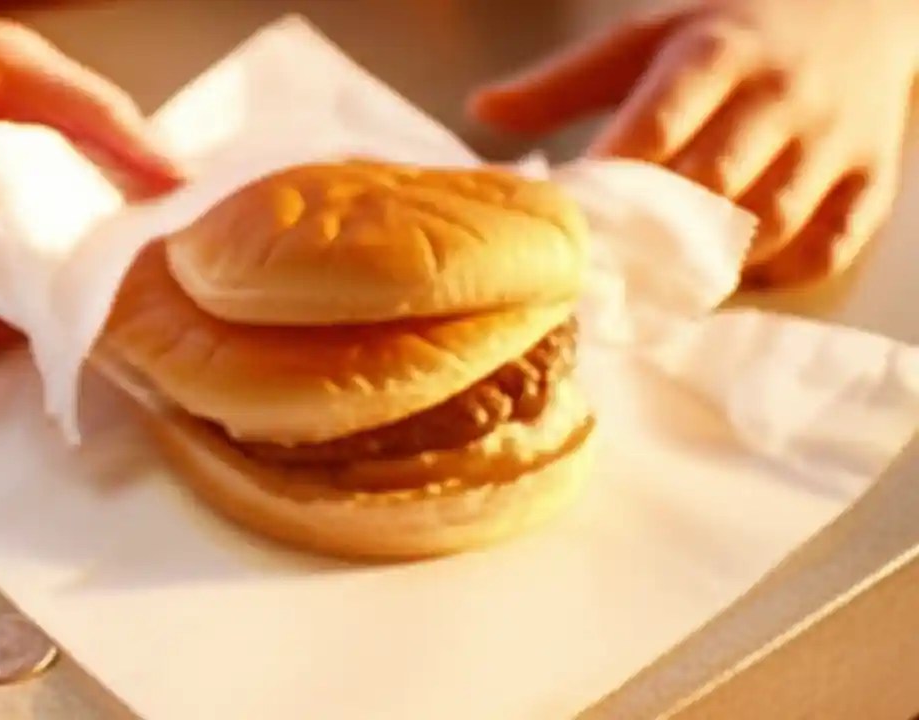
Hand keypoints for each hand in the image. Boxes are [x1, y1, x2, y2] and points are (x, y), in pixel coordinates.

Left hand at [469, 0, 918, 287]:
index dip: (608, 185)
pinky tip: (737, 276)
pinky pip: (828, 248)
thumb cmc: (730, 32)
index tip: (564, 228)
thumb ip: (566, 83)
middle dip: (651, 237)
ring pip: (768, 226)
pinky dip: (780, 274)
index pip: (656, 128)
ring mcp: (833, 143)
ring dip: (711, 265)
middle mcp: (778, 98)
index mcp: (714, 54)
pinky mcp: (871, 182)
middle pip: (711, 186)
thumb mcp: (647, 39)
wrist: (860, 6)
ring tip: (660, 283)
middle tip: (602, 276)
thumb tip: (481, 110)